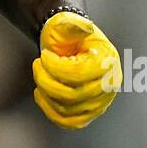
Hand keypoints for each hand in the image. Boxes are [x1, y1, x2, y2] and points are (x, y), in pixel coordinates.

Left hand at [32, 11, 121, 128]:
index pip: (79, 74)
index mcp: (107, 61)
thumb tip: (84, 28)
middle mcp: (109, 84)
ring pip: (68, 110)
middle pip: (72, 95)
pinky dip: (50, 111)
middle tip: (36, 64)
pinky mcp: (90, 113)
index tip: (43, 55)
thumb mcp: (66, 24)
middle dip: (46, 80)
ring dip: (46, 94)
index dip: (55, 67)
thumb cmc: (67, 35)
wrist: (69, 44)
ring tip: (39, 75)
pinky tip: (41, 94)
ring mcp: (101, 101)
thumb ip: (73, 25)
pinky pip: (69, 122)